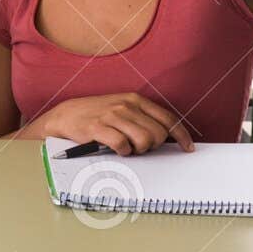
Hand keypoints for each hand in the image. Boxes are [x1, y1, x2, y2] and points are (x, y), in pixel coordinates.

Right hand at [38, 93, 192, 155]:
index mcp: (135, 100)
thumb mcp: (121, 109)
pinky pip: (122, 145)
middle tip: (140, 147)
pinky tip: (116, 149)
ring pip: (143, 140)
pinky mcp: (98, 128)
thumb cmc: (96, 115)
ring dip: (138, 150)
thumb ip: (142, 118)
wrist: (65, 115)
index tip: (187, 147)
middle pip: (157, 134)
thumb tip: (166, 136)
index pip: (168, 119)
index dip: (181, 135)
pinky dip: (122, 151)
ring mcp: (112, 115)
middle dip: (152, 146)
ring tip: (127, 148)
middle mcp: (126, 105)